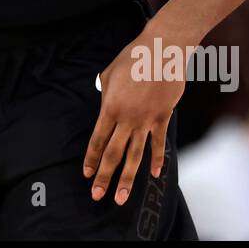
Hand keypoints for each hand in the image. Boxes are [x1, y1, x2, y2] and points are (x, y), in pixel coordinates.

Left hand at [82, 27, 185, 204]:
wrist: (161, 50)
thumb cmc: (132, 58)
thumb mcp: (108, 75)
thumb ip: (105, 95)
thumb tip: (105, 107)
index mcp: (109, 107)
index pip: (97, 140)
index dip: (90, 158)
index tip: (86, 174)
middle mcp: (126, 118)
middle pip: (113, 154)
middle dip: (104, 176)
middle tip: (97, 196)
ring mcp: (146, 120)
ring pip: (135, 155)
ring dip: (128, 178)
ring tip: (122, 197)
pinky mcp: (162, 118)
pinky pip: (158, 143)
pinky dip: (157, 160)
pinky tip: (154, 174)